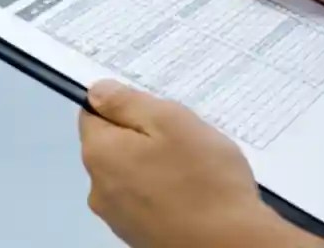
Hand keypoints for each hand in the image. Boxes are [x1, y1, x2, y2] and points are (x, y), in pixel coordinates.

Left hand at [79, 81, 323, 247]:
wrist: (230, 246)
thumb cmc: (204, 180)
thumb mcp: (170, 121)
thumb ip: (127, 102)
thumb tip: (96, 92)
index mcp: (99, 154)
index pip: (93, 113)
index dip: (123, 105)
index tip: (157, 112)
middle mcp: (98, 189)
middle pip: (113, 145)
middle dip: (143, 137)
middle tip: (183, 140)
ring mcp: (118, 217)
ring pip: (130, 174)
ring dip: (154, 166)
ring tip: (193, 169)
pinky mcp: (138, 236)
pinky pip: (145, 200)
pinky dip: (163, 193)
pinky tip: (192, 194)